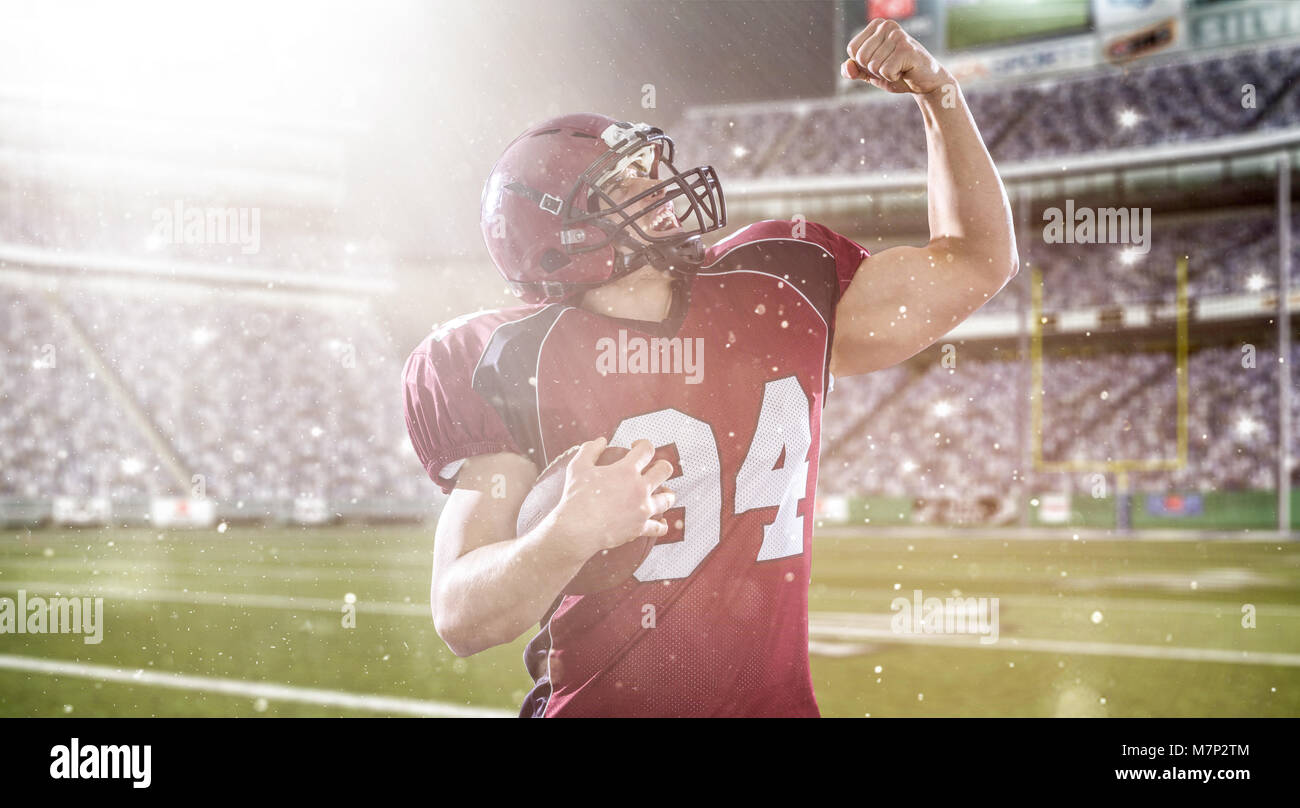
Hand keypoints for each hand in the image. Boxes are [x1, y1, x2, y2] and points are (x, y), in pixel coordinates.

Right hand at [552, 437, 674, 557]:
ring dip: (667, 493)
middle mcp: (639, 488)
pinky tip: (661, 522)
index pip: (647, 449)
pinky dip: (661, 525)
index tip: (636, 447)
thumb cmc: (576, 498)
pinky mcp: (640, 527)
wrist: (576, 529)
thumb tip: (601, 441)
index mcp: (626, 470)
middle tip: (653, 469)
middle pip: (665, 470)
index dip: (643, 444)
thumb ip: (590, 450)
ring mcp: (642, 508)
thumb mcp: (578, 467)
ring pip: (667, 498)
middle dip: (661, 466)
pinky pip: (659, 527)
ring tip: (663, 493)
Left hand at [842, 18, 950, 95]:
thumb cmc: (897, 73)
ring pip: (873, 65)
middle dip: (873, 70)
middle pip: (861, 57)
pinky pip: (885, 71)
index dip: (862, 64)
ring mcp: (898, 35)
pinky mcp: (907, 49)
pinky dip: (893, 78)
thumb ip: (854, 70)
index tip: (880, 62)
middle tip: (891, 66)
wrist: (924, 82)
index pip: (852, 49)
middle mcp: (887, 25)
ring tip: (899, 68)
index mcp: (877, 25)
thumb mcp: (870, 73)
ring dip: (884, 74)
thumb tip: (846, 66)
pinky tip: (905, 71)